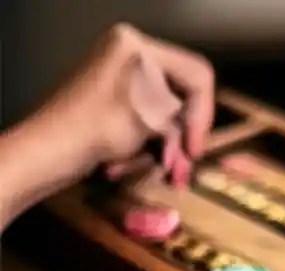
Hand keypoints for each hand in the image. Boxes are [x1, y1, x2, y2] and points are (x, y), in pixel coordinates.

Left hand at [0, 24, 214, 226]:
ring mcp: (120, 78)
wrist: (46, 153)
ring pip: (164, 116)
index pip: (196, 75)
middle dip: (181, 138)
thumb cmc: (98, 129)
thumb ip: (185, 113)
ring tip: (157, 175)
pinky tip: (129, 166)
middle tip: (180, 170)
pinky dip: (144, 148)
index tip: (194, 150)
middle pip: (180, 98)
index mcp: (137, 46)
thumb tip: (198, 126)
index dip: (203, 115)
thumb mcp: (152, 116)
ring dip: (163, 149)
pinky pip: (145, 123)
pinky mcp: (112, 101)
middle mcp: (130, 55)